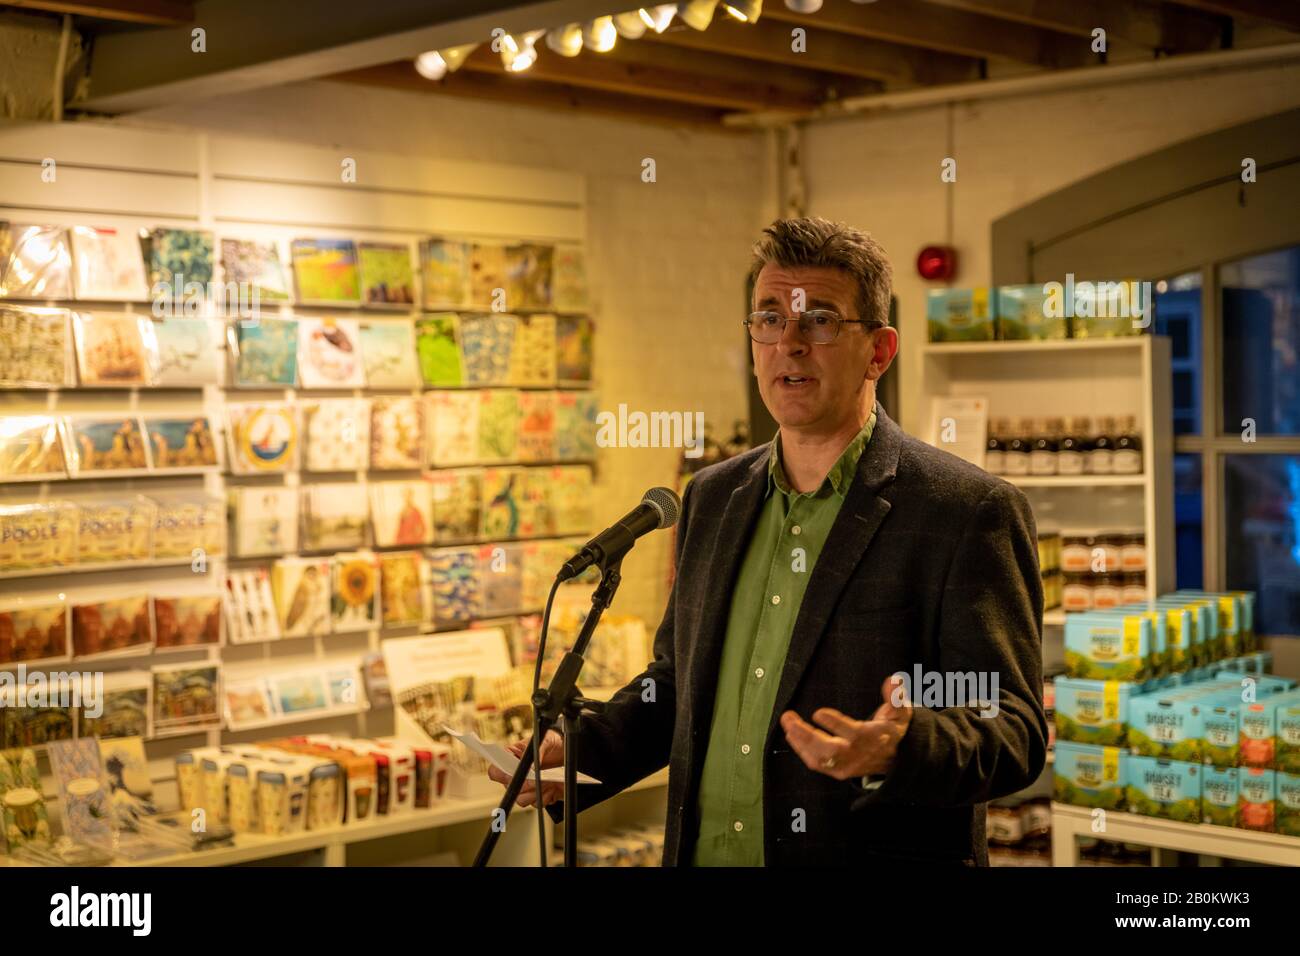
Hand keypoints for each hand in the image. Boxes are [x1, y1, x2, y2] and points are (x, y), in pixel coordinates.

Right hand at [487, 729, 564, 807]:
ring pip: (521, 799)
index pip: (496, 771)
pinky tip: (552, 787)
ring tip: (548, 782)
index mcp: (511, 758)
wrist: (567, 752)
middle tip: (536, 780)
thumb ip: (537, 751)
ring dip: (535, 792)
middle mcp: (515, 775)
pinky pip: (536, 803)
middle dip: (524, 786)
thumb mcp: (546, 740)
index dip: (501, 775)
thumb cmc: (551, 742)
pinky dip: (545, 796)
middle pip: (509, 789)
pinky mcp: (537, 795)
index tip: (514, 774)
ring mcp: (526, 787)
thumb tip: (531, 764)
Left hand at [779, 674, 912, 780]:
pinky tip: (792, 736)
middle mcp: (857, 754)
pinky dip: (803, 752)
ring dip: (800, 743)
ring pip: (820, 759)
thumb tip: (893, 679)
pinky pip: (818, 764)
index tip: (818, 713)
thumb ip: (895, 696)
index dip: (834, 723)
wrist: (896, 759)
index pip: (852, 733)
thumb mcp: (900, 712)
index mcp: (872, 738)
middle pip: (830, 750)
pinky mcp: (839, 771)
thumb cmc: (893, 729)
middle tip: (790, 719)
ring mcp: (847, 765)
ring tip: (788, 726)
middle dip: (807, 735)